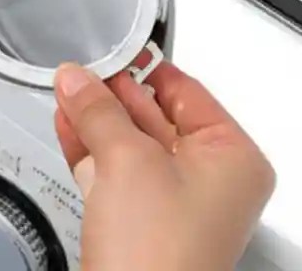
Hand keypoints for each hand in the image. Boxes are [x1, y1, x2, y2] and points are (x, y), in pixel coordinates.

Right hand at [54, 58, 273, 270]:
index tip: (115, 50)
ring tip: (67, 91)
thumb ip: (100, 112)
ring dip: (97, 120)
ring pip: (133, 146)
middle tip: (81, 71)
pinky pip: (117, 173)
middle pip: (158, 118)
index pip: (189, 92)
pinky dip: (92, 150)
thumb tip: (79, 80)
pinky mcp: (144, 224)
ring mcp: (177, 205)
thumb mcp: (127, 161)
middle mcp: (213, 182)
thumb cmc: (161, 258)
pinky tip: (69, 125)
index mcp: (234, 159)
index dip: (147, 69)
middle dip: (115, 95)